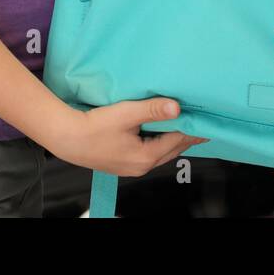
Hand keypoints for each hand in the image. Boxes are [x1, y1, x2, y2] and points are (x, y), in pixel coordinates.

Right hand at [47, 97, 208, 177]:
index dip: (193, 129)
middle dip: (186, 136)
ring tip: (183, 125)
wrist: (66, 138)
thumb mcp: (125, 114)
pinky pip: (148, 153)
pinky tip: (158, 132)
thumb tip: (177, 107)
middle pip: (171, 150)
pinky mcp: (122, 163)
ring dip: (172, 139)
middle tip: (201, 123)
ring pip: (160, 152)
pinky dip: (158, 142)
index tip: (207, 121)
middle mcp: (142, 166)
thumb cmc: (94, 126)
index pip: (178, 141)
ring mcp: (131, 167)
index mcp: (146, 156)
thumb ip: (152, 109)